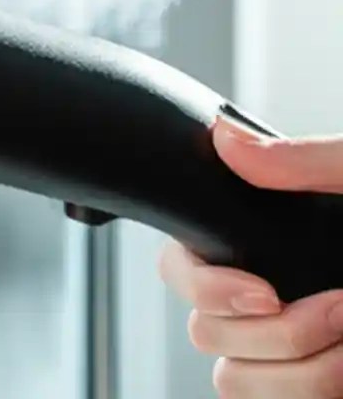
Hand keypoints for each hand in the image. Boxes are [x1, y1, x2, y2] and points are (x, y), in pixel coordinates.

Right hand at [160, 115, 342, 397]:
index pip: (182, 265)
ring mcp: (290, 352)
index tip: (266, 292)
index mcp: (271, 241)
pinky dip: (314, 391)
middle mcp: (270, 296)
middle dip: (276, 332)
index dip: (207, 286)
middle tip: (342, 308)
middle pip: (205, 332)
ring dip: (302, 371)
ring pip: (233, 381)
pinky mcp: (310, 386)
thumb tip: (224, 135)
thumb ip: (305, 160)